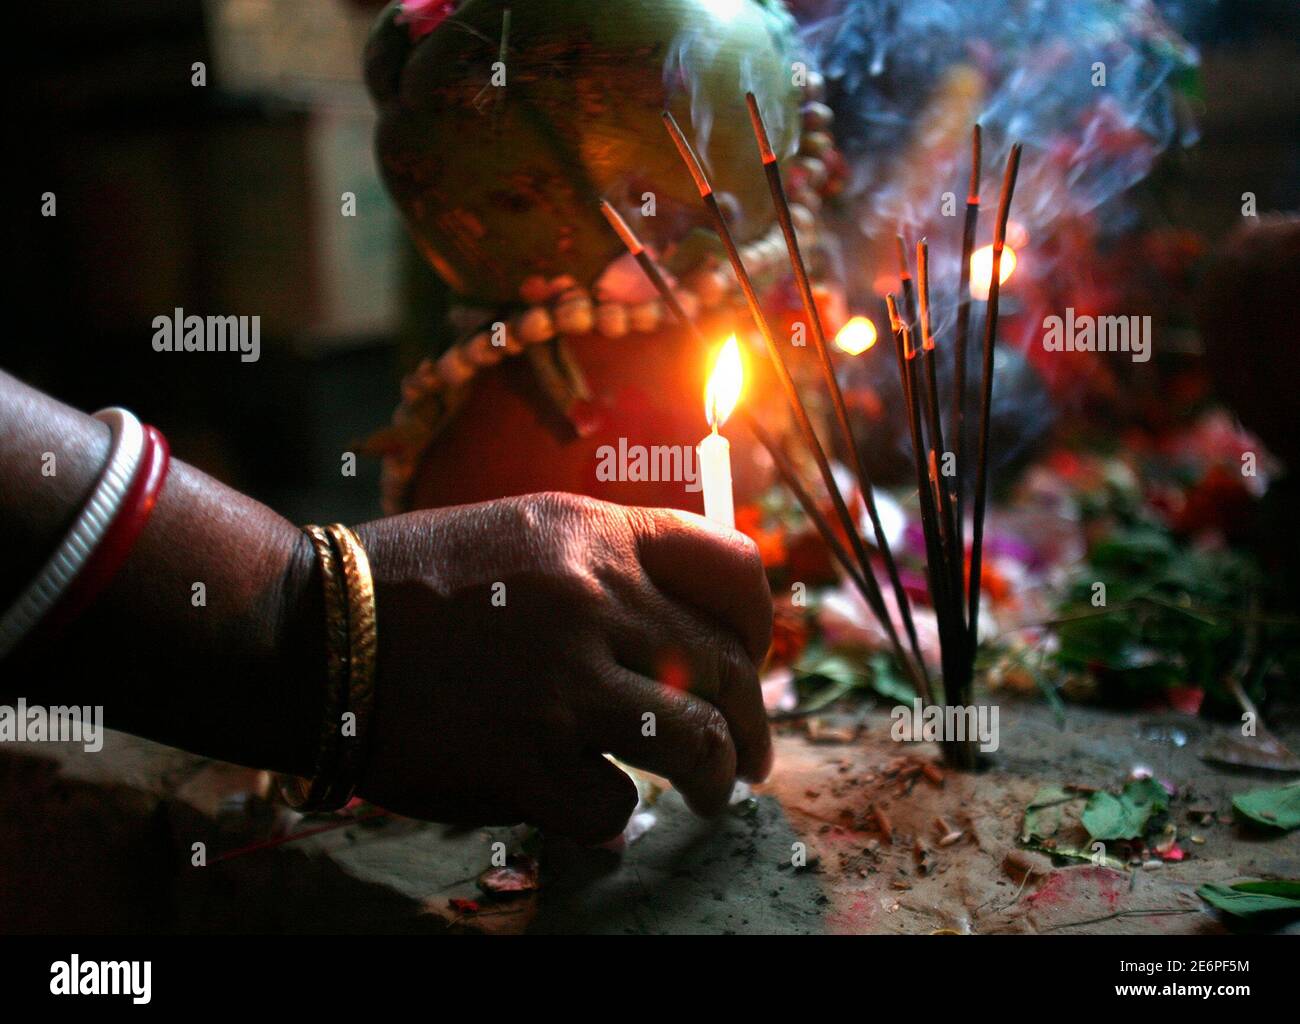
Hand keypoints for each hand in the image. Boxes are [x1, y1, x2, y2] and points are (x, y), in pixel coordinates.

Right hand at [352, 492, 772, 843]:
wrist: (312, 629)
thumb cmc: (417, 582)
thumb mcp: (525, 531)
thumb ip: (609, 563)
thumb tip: (686, 621)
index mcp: (597, 536)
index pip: (734, 567)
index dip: (758, 625)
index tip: (750, 660)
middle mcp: (594, 600)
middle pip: (727, 666)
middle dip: (749, 723)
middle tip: (749, 756)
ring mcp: (562, 681)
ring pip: (696, 741)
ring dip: (714, 777)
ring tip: (710, 793)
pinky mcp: (525, 757)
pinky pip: (614, 802)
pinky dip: (614, 810)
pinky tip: (595, 801)